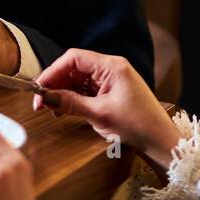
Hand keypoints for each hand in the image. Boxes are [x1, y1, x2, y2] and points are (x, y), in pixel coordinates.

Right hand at [35, 49, 181, 172]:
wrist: (160, 141)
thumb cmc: (137, 125)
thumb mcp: (99, 114)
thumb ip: (70, 103)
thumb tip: (45, 97)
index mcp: (112, 66)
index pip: (73, 58)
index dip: (53, 71)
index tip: (39, 88)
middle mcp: (112, 68)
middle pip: (74, 68)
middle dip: (56, 83)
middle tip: (40, 103)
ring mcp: (112, 80)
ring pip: (79, 80)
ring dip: (63, 92)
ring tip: (52, 110)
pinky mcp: (112, 92)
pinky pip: (87, 90)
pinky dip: (74, 98)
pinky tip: (65, 110)